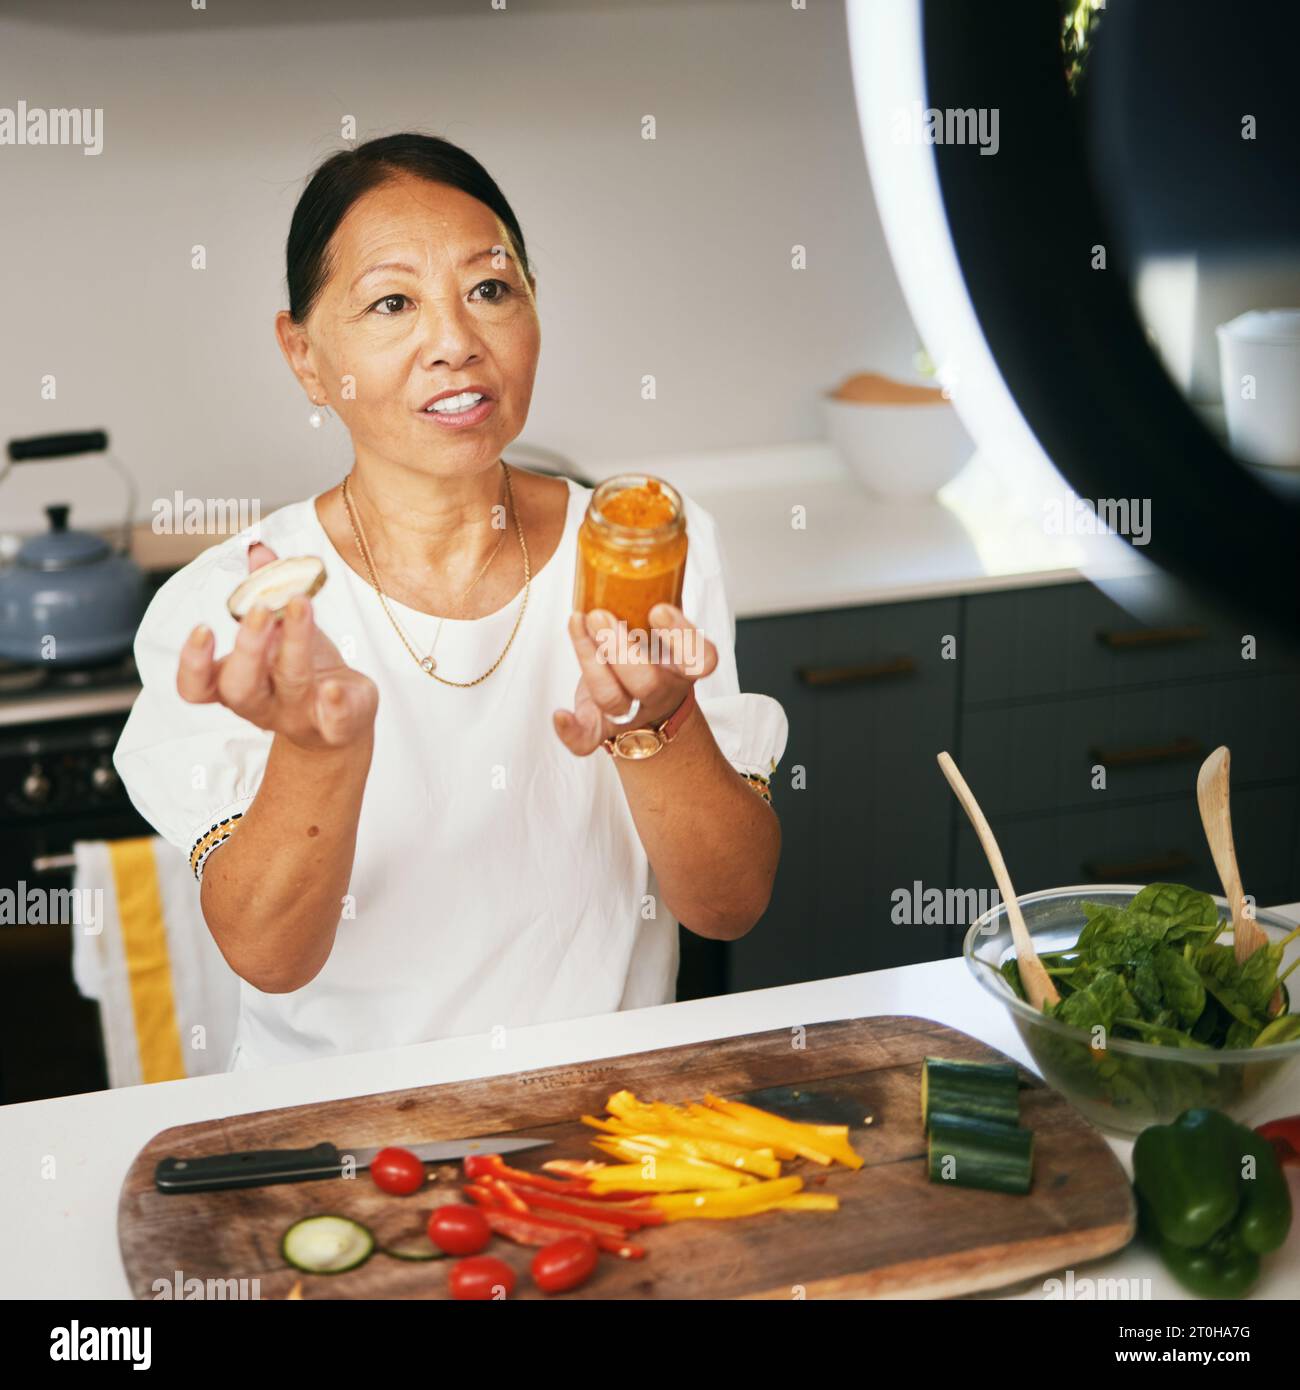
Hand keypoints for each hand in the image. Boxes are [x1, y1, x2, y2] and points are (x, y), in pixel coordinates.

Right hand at [176, 542, 378, 749]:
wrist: (342, 721)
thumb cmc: (301, 669)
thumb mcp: (281, 630)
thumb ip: (266, 590)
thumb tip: (257, 548)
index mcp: (237, 681)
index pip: (197, 687)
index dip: (193, 663)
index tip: (202, 628)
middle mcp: (262, 703)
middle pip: (241, 686)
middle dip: (247, 646)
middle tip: (259, 609)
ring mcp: (300, 714)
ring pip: (291, 682)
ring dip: (295, 641)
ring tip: (301, 602)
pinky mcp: (338, 724)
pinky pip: (335, 722)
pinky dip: (335, 704)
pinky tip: (336, 685)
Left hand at [553, 602, 716, 756]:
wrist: (647, 711)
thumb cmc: (650, 654)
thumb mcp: (662, 625)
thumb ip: (653, 591)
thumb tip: (632, 531)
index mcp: (683, 667)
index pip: (701, 660)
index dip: (682, 637)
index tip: (657, 608)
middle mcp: (661, 693)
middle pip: (648, 683)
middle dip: (621, 648)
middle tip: (600, 614)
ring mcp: (632, 714)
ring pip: (613, 701)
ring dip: (590, 661)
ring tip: (576, 621)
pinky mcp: (602, 729)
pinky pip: (588, 741)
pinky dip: (571, 731)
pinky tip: (559, 714)